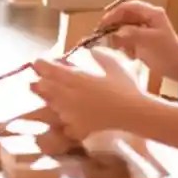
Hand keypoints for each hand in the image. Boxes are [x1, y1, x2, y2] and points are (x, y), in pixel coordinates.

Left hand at [30, 47, 146, 139]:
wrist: (135, 114)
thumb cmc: (126, 87)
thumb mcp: (114, 65)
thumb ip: (100, 56)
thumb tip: (91, 50)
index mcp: (75, 78)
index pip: (46, 68)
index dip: (41, 64)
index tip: (42, 61)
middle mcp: (68, 95)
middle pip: (41, 86)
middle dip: (42, 80)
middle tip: (47, 78)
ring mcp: (70, 113)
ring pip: (50, 103)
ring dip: (51, 97)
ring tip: (62, 94)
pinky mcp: (76, 127)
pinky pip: (62, 121)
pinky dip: (63, 116)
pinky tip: (72, 113)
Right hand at [100, 1, 177, 78]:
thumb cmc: (168, 52)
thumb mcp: (148, 40)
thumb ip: (130, 34)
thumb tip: (114, 33)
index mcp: (151, 13)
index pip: (126, 7)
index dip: (113, 15)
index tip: (103, 26)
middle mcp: (147, 18)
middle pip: (123, 17)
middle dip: (115, 28)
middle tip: (106, 39)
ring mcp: (144, 29)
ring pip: (124, 29)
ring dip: (120, 39)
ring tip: (122, 50)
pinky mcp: (143, 40)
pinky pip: (127, 39)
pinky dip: (126, 46)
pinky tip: (132, 56)